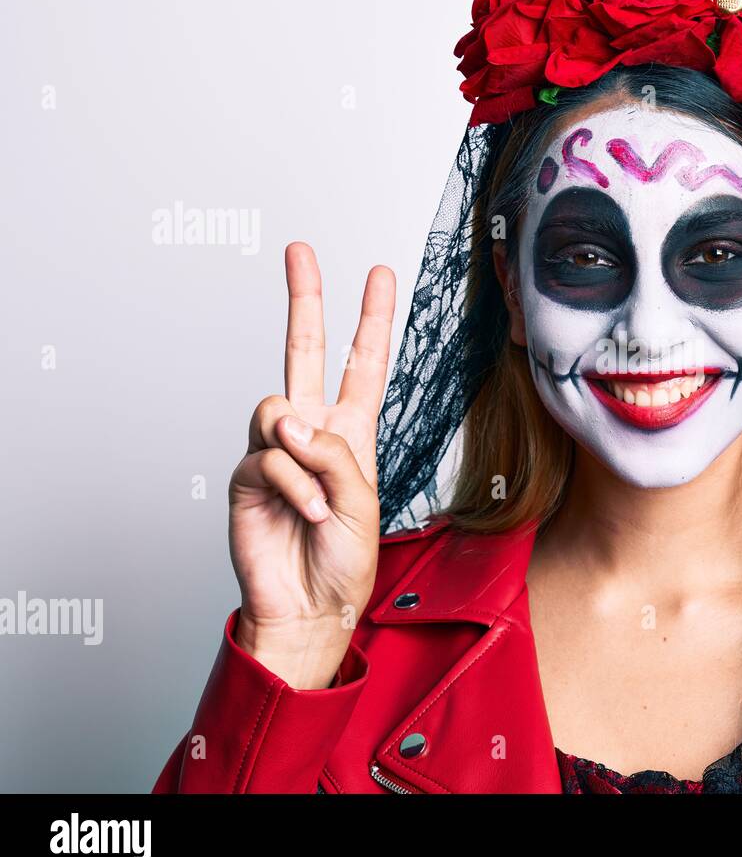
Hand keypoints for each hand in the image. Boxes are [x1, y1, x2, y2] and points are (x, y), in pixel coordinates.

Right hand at [228, 242, 395, 688]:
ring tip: (318, 496)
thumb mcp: (363, 502)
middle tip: (301, 250)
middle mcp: (313, 432)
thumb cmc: (345, 559)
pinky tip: (304, 511)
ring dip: (303, 452)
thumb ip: (333, 454)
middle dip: (306, 299)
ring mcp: (276, 451)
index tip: (380, 274)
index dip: (372, 319)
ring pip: (277, 408)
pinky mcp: (246, 476)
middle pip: (304, 350)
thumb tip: (289, 421)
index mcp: (352, 432)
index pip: (362, 363)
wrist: (310, 606)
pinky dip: (291, 486)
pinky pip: (266, 458)